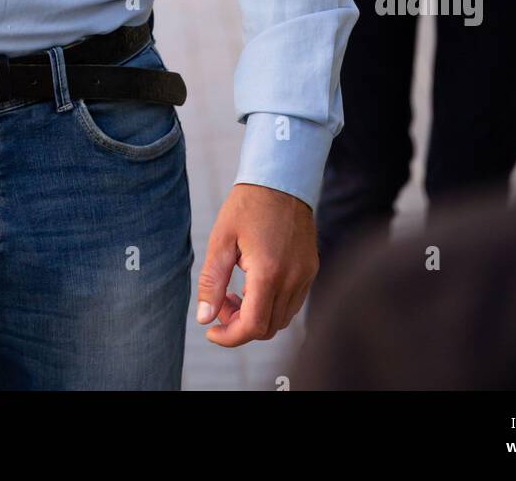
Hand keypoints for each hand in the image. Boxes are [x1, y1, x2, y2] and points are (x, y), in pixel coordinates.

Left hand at [195, 183, 317, 345]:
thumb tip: (204, 319)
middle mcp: (293, 278)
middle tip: (221, 303)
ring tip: (236, 293)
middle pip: (268, 328)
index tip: (211, 330)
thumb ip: (212, 283)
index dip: (229, 337)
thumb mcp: (221, 240)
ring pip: (282, 319)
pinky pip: (293, 303)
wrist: (280, 178)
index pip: (253, 326)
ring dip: (256, 317)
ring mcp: (306, 275)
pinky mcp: (311, 269)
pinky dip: (272, 305)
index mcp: (268, 272)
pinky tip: (255, 285)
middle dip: (240, 326)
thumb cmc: (247, 205)